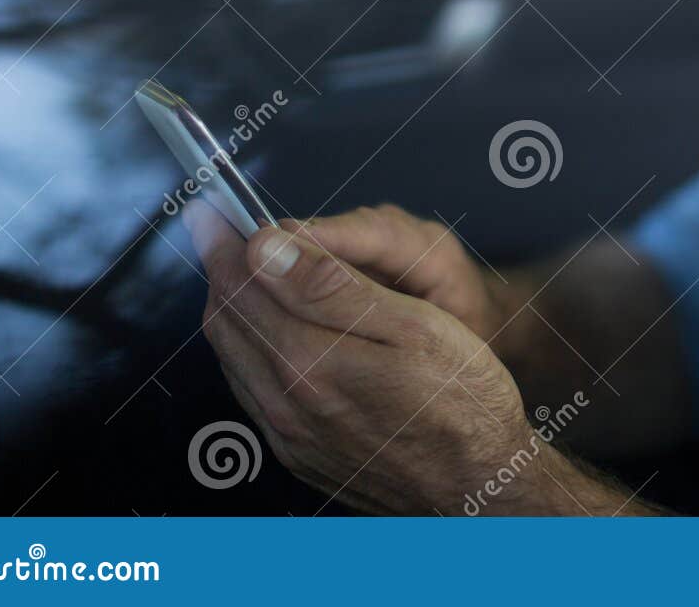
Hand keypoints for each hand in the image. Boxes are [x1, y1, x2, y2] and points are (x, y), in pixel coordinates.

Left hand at [188, 209, 566, 513]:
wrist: (480, 488)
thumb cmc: (462, 400)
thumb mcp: (414, 324)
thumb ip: (331, 286)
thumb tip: (265, 247)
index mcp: (309, 360)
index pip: (241, 286)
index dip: (227, 241)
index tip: (219, 211)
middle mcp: (284, 402)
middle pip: (225, 321)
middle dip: (224, 270)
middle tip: (228, 232)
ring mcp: (287, 435)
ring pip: (233, 357)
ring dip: (233, 310)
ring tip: (250, 273)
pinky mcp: (297, 455)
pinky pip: (251, 393)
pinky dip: (249, 350)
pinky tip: (274, 333)